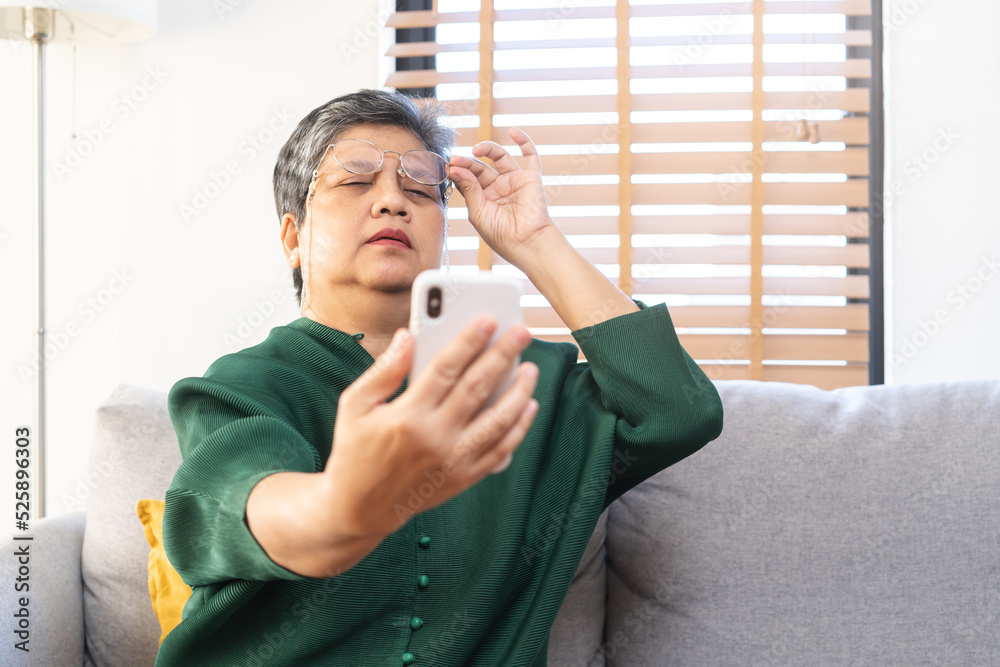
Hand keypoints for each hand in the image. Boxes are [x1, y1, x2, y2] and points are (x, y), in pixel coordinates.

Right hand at [323, 317, 539, 536]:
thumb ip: (384, 370)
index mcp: (407, 415)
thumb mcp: (355, 406)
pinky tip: (527, 407)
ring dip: (519, 392)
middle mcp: (435, 437)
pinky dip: (519, 428)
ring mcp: (454, 460)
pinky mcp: (465, 478)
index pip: (446, 368)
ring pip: (498, 420)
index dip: (470, 340)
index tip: (488, 320)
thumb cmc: (356, 450)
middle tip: (521, 332)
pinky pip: (501, 450)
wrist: (361, 509)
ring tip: (531, 368)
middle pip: (478, 387)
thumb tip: (408, 336)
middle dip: (503, 355)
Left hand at [447, 127, 556, 265]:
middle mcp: (498, 188)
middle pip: (480, 167)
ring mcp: (514, 181)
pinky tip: (513, 131)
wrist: (526, 242)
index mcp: (483, 198)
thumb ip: (469, 188)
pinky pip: (529, 155)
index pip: (468, 179)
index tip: (449, 166)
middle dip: (468, 162)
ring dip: (487, 149)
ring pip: (499, 157)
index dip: (459, 171)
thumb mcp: (478, 212)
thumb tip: (455, 167)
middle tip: (457, 159)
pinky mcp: (531, 177)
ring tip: (476, 150)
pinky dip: (523, 141)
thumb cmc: (501, 234)